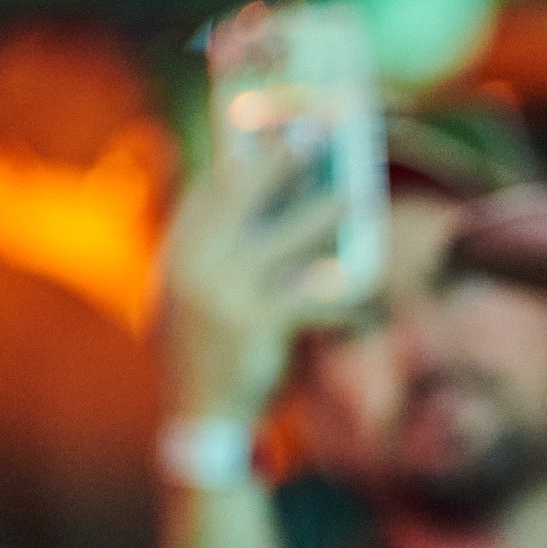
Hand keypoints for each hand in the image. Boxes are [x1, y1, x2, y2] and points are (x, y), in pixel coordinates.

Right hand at [161, 152, 360, 423]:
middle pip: (244, 194)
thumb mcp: (202, 299)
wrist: (199, 422)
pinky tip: (370, 305)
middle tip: (319, 131)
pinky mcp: (253, 324)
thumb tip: (271, 207)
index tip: (276, 126)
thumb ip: (220, 254)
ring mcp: (221, 292)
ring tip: (357, 198)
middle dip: (284, 159)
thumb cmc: (213, 354)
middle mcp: (192, 265)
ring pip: (287, 240)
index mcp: (176, 255)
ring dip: (326, 214)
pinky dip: (345, 304)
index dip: (246, 156)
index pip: (210, 190)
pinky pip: (313, 302)